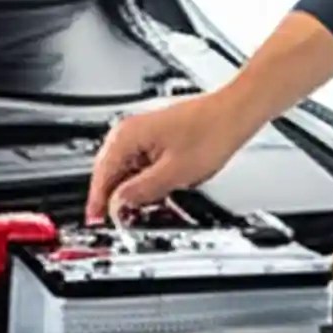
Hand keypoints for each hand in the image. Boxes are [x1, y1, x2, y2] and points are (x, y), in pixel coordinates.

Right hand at [85, 92, 251, 222]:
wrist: (235, 112)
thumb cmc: (211, 131)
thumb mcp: (173, 173)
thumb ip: (141, 192)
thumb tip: (119, 204)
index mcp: (126, 137)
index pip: (102, 176)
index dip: (98, 202)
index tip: (97, 220)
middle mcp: (129, 131)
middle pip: (110, 171)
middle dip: (113, 196)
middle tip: (117, 218)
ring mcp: (143, 132)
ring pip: (126, 168)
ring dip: (130, 188)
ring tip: (139, 207)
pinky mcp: (156, 135)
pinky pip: (140, 162)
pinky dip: (142, 178)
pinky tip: (154, 190)